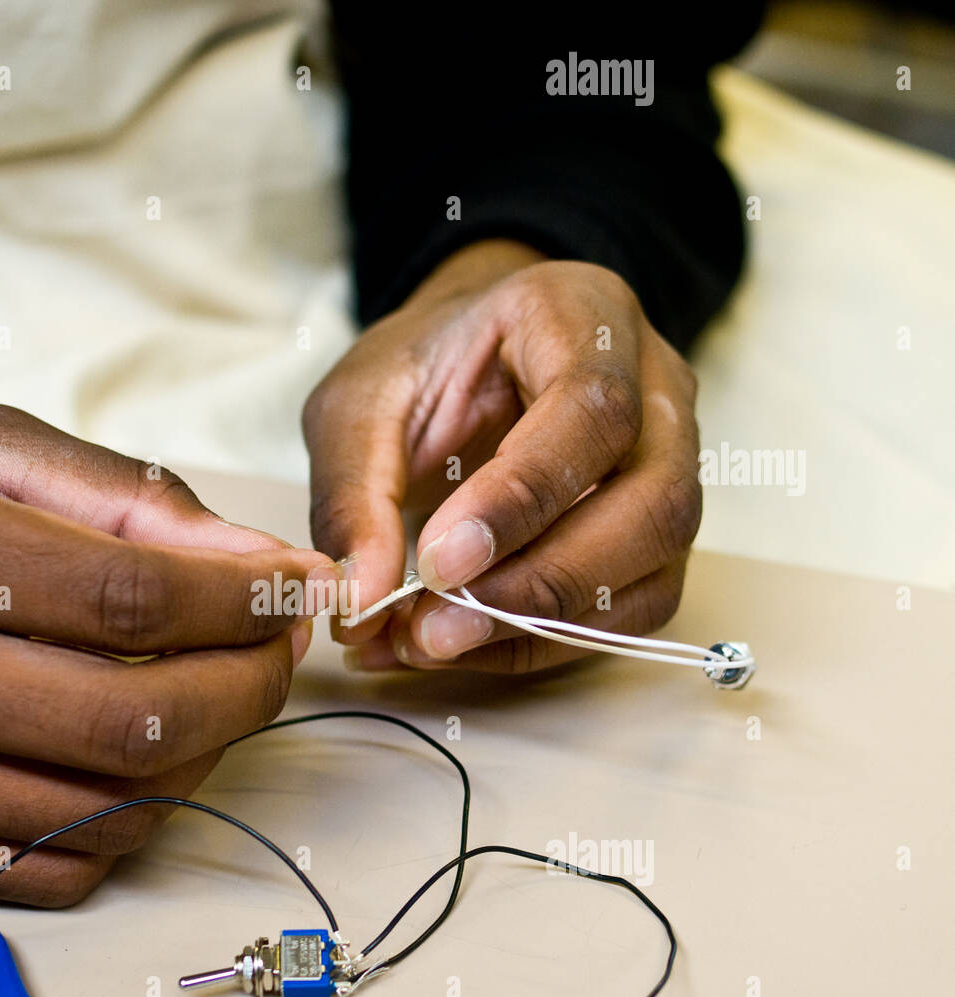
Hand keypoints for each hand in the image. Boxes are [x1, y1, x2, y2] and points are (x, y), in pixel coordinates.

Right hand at [0, 404, 332, 902]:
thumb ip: (124, 499)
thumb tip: (255, 563)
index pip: (128, 595)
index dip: (243, 599)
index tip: (296, 587)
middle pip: (133, 720)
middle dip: (246, 685)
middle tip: (274, 646)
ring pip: (109, 810)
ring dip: (202, 757)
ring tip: (212, 693)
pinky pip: (54, 871)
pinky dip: (131, 824)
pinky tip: (138, 762)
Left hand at [305, 240, 701, 671]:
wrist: (465, 363)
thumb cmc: (423, 369)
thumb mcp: (358, 406)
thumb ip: (353, 496)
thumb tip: (361, 601)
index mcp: (585, 318)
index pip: (591, 411)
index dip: (521, 498)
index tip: (439, 563)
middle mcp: (655, 390)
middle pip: (653, 500)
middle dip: (539, 583)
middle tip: (433, 627)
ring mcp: (673, 465)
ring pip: (655, 566)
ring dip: (541, 625)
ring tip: (433, 642)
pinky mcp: (655, 536)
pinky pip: (631, 610)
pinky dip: (546, 643)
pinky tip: (467, 647)